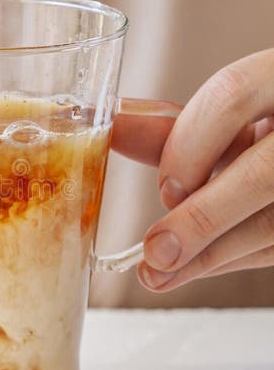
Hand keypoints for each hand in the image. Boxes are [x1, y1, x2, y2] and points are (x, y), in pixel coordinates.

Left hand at [112, 49, 273, 291]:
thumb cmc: (266, 122)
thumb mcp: (231, 116)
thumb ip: (175, 127)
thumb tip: (110, 125)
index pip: (232, 95)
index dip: (189, 147)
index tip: (164, 190)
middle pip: (261, 174)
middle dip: (201, 220)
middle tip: (155, 252)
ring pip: (272, 223)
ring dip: (212, 256)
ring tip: (161, 274)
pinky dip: (233, 259)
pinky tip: (196, 266)